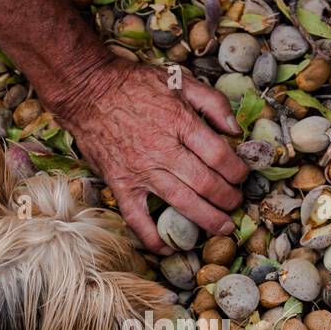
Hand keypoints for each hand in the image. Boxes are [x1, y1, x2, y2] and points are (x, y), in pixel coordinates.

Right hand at [52, 57, 247, 252]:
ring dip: (207, 219)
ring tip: (221, 227)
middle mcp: (163, 151)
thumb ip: (212, 102)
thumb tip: (236, 130)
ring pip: (182, 203)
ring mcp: (141, 171)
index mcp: (180, 123)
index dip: (237, 172)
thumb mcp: (180, 80)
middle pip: (206, 184)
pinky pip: (137, 218)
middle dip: (228, 199)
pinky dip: (153, 238)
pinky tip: (168, 248)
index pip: (220, 156)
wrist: (88, 91)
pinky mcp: (121, 185)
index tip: (242, 177)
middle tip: (235, 204)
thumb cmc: (136, 85)